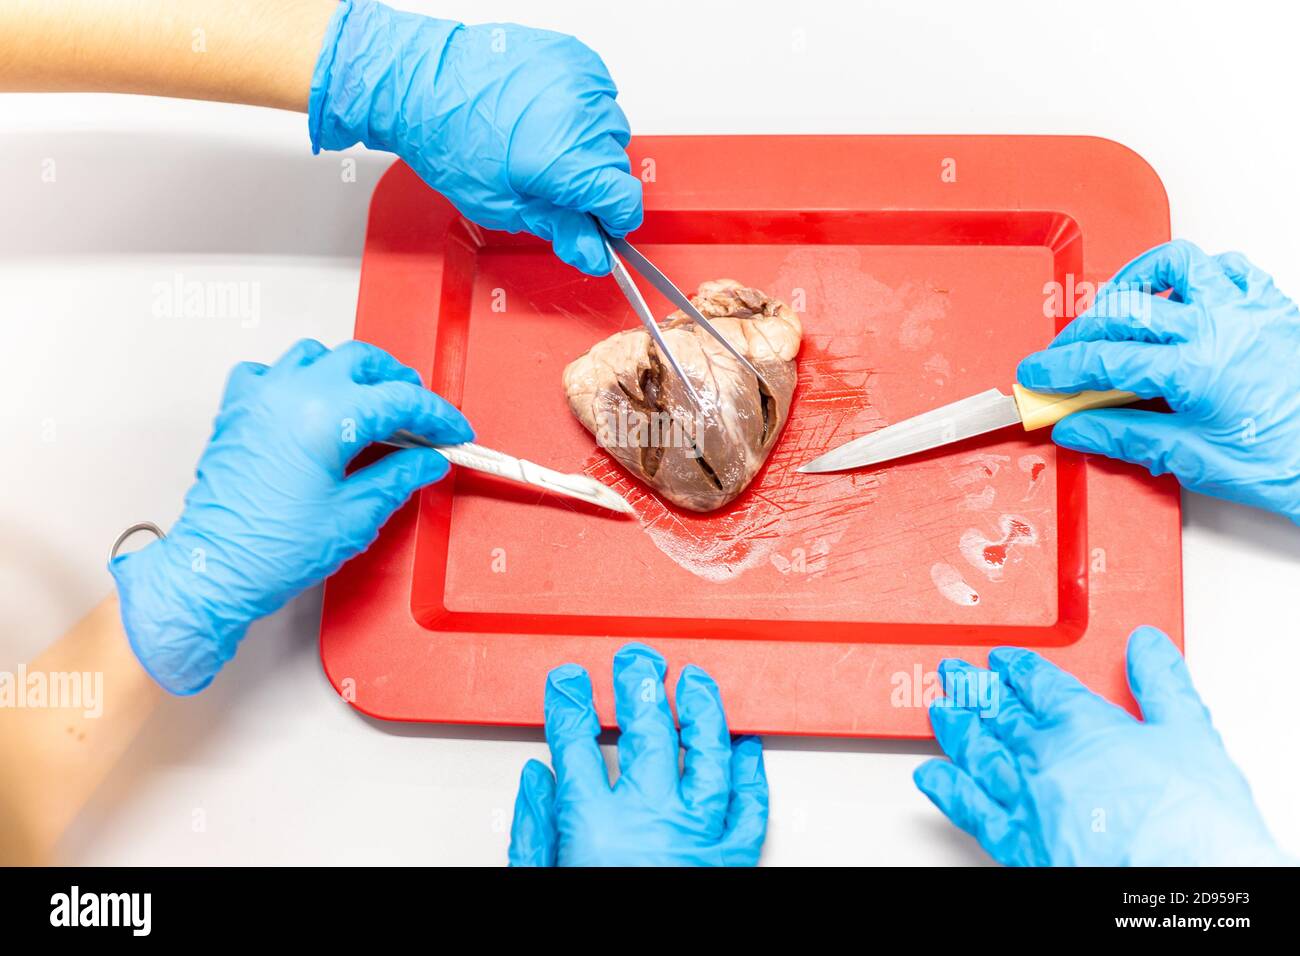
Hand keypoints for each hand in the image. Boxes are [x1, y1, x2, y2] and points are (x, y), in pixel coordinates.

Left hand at [110, 339, 472, 694]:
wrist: (216, 571)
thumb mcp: (356, 516)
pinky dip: (299, 378)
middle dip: (399, 384)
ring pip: (318, 355)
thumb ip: (399, 478)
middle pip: (362, 361)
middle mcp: (290, 394)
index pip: (400, 400)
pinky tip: (313, 404)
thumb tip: (427, 462)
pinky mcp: (238, 411)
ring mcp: (260, 397)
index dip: (437, 416)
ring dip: (352, 373)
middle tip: (422, 418)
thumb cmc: (272, 550)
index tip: (453, 432)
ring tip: (373, 404)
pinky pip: (272, 371)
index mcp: (326, 416)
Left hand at [308, 0, 641, 275]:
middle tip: (549, 181)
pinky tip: (548, 116)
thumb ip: (560, 229)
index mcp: (566, 159)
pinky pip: (599, 93)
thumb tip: (594, 253)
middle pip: (616, 164)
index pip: (624, 199)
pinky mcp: (573, 57)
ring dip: (589, 143)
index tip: (599, 224)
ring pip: (611, 128)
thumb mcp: (503, 205)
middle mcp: (581, 115)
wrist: (424, 84)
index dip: (613, 220)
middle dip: (592, 181)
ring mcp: (580, 80)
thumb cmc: (450, 141)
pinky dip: (582, 110)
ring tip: (543, 143)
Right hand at [508, 643, 767, 865]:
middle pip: (647, 730)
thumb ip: (535, 830)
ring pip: (708, 753)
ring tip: (695, 681)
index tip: (568, 679)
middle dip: (639, 683)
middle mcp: (650, 818)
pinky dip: (751, 775)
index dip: (568, 702)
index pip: (574, 740)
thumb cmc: (595, 929)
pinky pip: (750, 809)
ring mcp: (697, 835)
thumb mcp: (541, 881)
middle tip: (636, 659)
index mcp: (594, 824)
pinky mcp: (730, 861)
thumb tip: (537, 781)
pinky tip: (746, 748)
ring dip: (702, 709)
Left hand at [914, 628, 1286, 865]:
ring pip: (978, 754)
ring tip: (941, 709)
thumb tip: (1146, 645)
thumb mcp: (1192, 736)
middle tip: (955, 673)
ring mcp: (1026, 801)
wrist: (1184, 883)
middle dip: (975, 689)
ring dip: (956, 727)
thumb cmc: (1193, 824)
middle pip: (1000, 713)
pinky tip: (931, 776)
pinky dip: (947, 790)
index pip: (1039, 683)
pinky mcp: (1018, 843)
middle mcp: (1043, 759)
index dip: (1016, 667)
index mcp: (1081, 725)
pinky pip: (971, 811)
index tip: (1002, 659)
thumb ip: (1163, 684)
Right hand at [1017, 240, 1299, 521]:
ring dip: (1138, 281)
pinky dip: (1199, 276)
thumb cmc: (1284, 464)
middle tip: (1065, 356)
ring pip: (1178, 265)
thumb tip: (1077, 429)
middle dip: (1083, 331)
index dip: (1060, 367)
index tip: (1037, 375)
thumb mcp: (1190, 458)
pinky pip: (1232, 269)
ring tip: (1117, 307)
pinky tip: (1182, 298)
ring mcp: (1250, 311)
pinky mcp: (1274, 308)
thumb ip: (1124, 436)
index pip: (1105, 358)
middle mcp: (1222, 327)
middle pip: (1127, 309)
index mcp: (1197, 367)